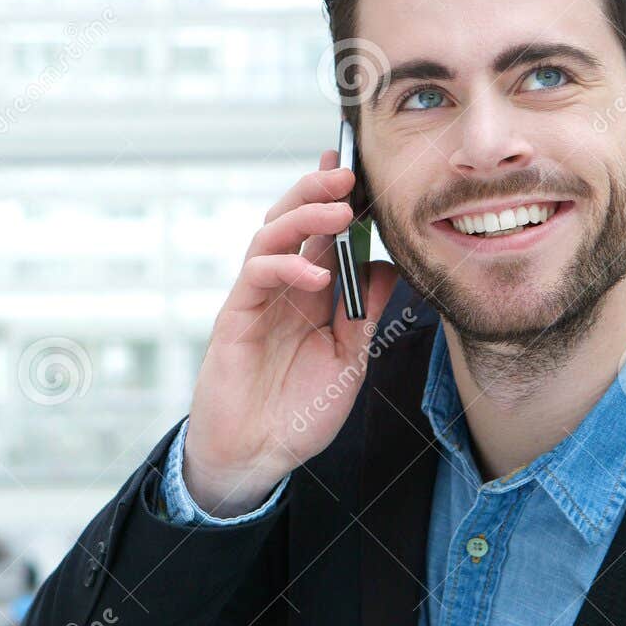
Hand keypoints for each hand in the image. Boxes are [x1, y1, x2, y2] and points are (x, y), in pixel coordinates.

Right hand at [182, 150, 397, 515]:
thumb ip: (365, 313)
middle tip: (347, 175)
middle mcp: (282, 287)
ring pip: (270, 236)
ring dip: (304, 217)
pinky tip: (315, 275)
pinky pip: (256, 276)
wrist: (257, 455)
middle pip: (292, 220)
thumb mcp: (349, 359)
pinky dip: (286, 267)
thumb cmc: (298, 410)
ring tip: (339, 212)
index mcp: (310, 292)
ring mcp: (256, 299)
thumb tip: (389, 266)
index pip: (322, 233)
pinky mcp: (236, 317)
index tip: (361, 170)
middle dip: (317, 192)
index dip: (337, 199)